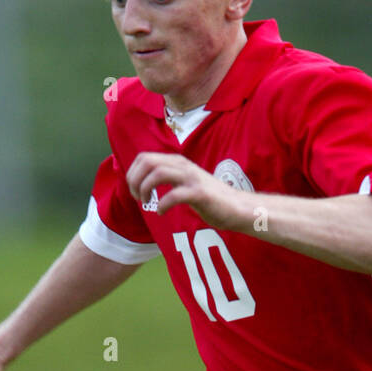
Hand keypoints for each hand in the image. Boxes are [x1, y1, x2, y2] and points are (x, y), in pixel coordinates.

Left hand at [126, 152, 250, 227]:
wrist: (238, 207)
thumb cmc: (211, 199)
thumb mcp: (186, 184)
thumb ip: (170, 179)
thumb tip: (147, 183)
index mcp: (178, 162)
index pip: (144, 157)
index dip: (133, 174)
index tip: (136, 191)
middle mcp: (183, 166)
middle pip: (147, 162)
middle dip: (135, 180)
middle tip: (138, 198)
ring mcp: (192, 178)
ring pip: (158, 173)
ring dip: (145, 189)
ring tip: (147, 203)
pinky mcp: (199, 193)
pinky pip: (174, 195)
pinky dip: (162, 204)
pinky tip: (161, 212)